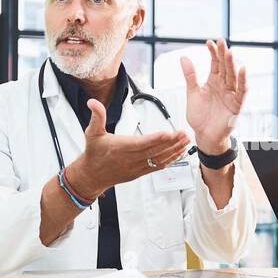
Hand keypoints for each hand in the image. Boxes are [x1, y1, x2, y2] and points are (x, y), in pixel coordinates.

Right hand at [69, 99, 189, 199]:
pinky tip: (179, 153)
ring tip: (185, 141)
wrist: (92, 175)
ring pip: (159, 159)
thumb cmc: (94, 153)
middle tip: (183, 134)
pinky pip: (158, 167)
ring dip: (174, 150)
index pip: (140, 143)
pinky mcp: (140, 172)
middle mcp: (130, 159)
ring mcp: (136, 167)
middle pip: (154, 151)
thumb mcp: (92, 133)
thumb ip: (96, 116)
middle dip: (171, 142)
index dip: (155, 139)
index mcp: (120, 148)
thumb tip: (93, 102)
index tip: (168, 133)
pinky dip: (170, 160)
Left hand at [181, 39, 246, 153]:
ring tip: (229, 53)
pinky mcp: (236, 105)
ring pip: (232, 77)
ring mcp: (230, 95)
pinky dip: (243, 82)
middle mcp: (223, 86)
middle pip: (225, 67)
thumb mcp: (192, 93)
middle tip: (222, 42)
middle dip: (223, 55)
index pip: (215, 64)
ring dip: (232, 65)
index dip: (213, 53)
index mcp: (213, 82)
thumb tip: (183, 58)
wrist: (204, 136)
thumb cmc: (200, 117)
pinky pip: (241, 92)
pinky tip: (242, 70)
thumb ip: (190, 76)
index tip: (209, 42)